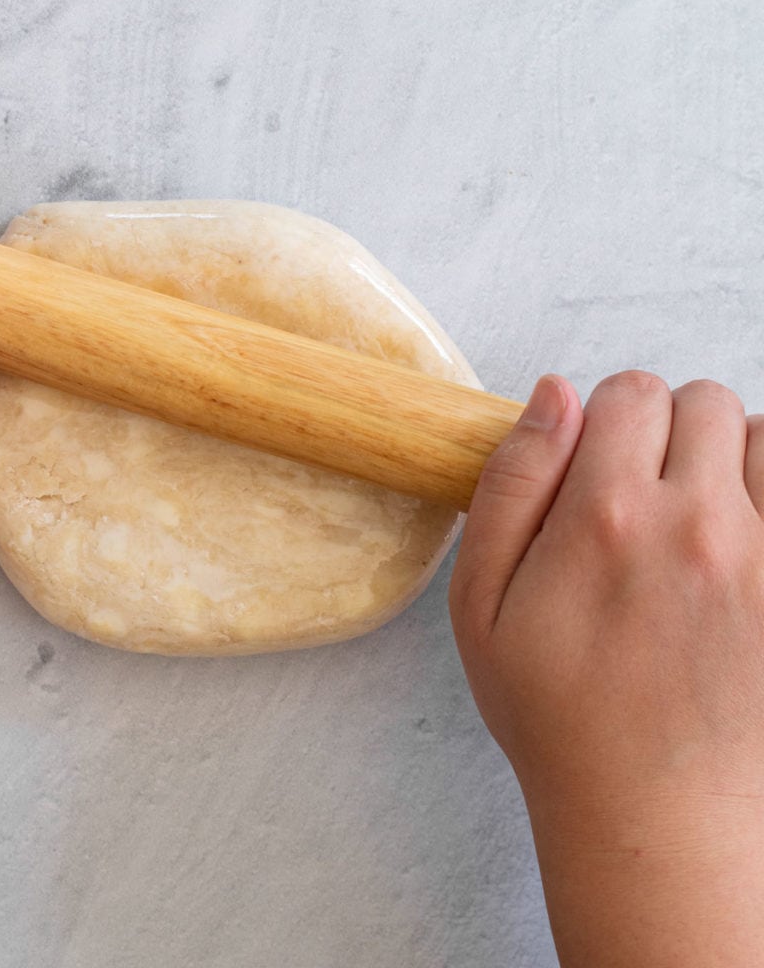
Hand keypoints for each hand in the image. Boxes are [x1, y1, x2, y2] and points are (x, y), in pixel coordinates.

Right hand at [450, 371, 763, 966]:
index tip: (597, 469)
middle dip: (667, 432)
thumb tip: (553, 393)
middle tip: (645, 496)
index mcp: (606, 516)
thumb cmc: (560, 722)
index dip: (606, 421)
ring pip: (761, 434)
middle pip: (700, 402)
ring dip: (728, 458)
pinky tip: (741, 540)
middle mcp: (698, 525)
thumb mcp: (482, 605)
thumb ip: (512, 483)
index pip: (627, 392)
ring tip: (700, 516)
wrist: (658, 824)